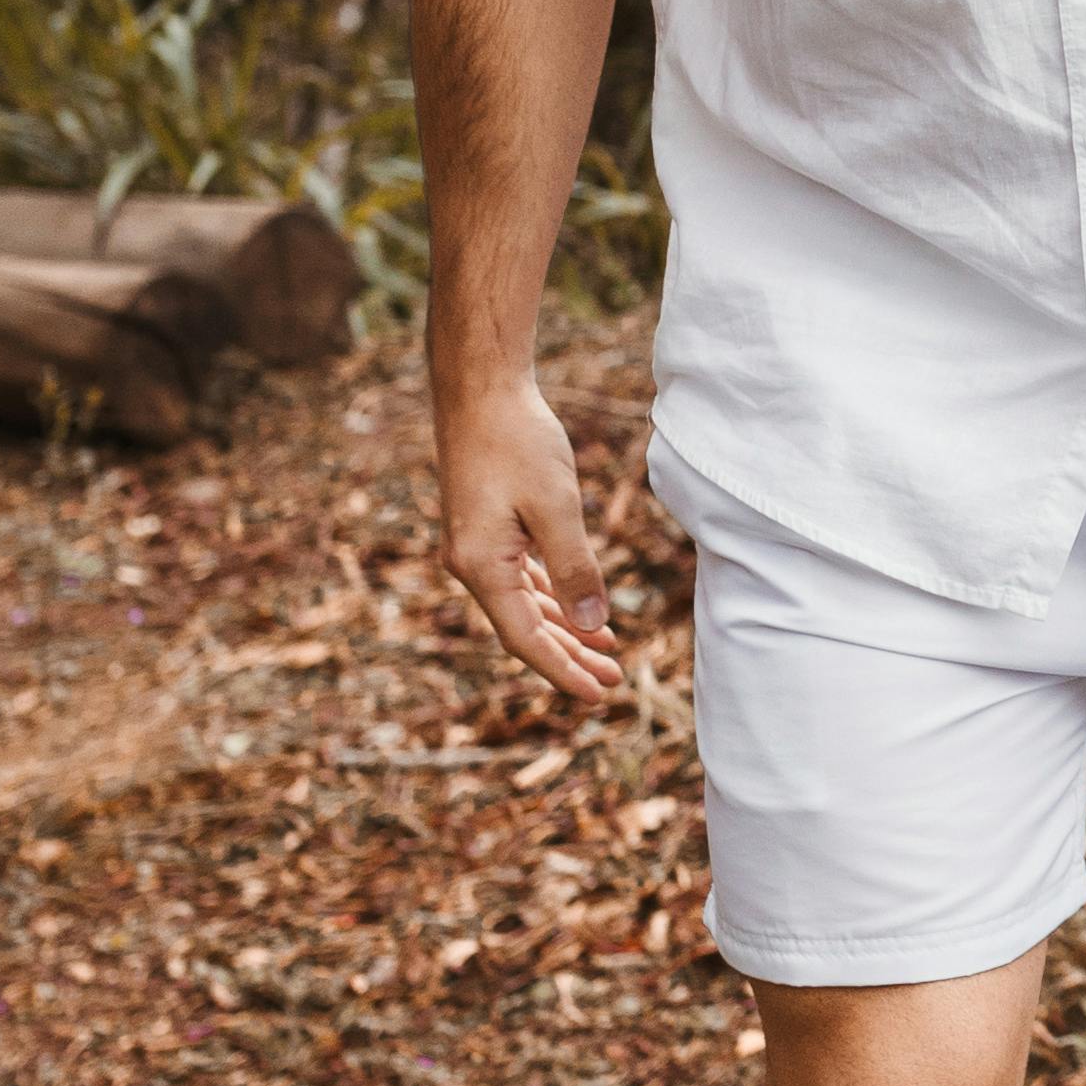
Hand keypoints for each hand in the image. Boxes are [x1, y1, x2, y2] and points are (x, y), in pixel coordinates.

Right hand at [435, 367, 623, 706]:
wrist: (480, 391)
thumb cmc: (518, 441)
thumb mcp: (557, 507)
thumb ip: (576, 569)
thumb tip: (595, 625)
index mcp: (482, 568)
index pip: (526, 638)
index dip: (563, 670)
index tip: (598, 695)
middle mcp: (472, 565)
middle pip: (525, 629)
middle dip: (570, 657)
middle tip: (613, 681)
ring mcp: (478, 548)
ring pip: (526, 605)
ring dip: (566, 629)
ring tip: (608, 651)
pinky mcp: (487, 529)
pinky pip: (523, 579)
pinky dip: (554, 597)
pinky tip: (580, 608)